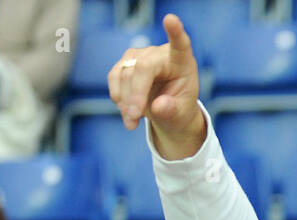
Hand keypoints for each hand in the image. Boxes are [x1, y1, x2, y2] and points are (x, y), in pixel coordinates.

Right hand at [107, 14, 204, 157]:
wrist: (167, 109)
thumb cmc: (179, 108)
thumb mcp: (181, 115)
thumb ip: (172, 110)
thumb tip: (158, 106)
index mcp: (182, 61)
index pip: (180, 44)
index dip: (175, 32)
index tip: (171, 19)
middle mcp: (160, 53)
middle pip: (142, 68)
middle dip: (135, 95)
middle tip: (133, 120)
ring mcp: (140, 55)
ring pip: (124, 75)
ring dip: (125, 102)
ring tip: (132, 123)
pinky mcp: (125, 62)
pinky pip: (114, 78)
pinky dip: (118, 98)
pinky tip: (127, 112)